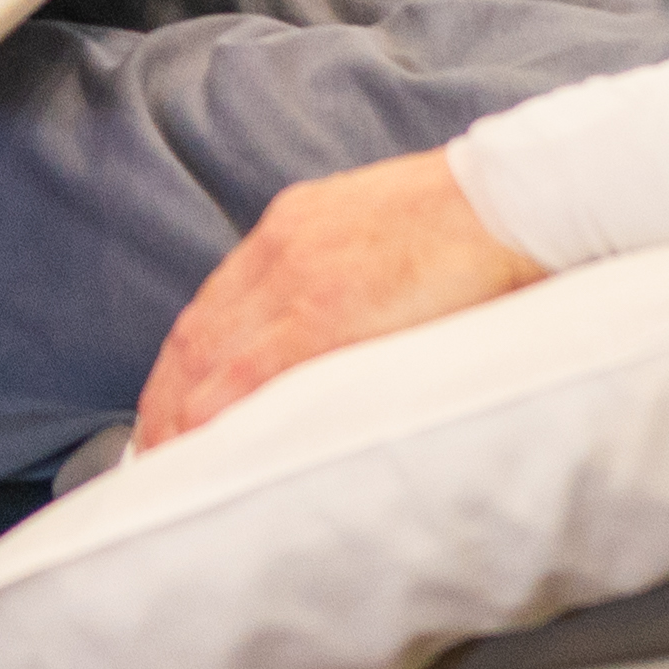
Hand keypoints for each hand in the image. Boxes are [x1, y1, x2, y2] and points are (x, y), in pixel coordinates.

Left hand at [136, 151, 540, 451]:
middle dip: (167, 400)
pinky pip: (251, 374)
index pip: (212, 308)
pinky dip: (215, 414)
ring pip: (212, 359)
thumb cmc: (469, 224)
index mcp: (293, 227)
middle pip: (197, 337)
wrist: (516, 201)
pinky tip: (199, 448)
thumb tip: (334, 326)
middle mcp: (282, 248)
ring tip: (169, 468)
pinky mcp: (328, 313)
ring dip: (180, 417)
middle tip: (152, 453)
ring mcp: (300, 279)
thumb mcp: (381, 232)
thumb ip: (343, 272)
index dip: (182, 365)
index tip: (169, 407)